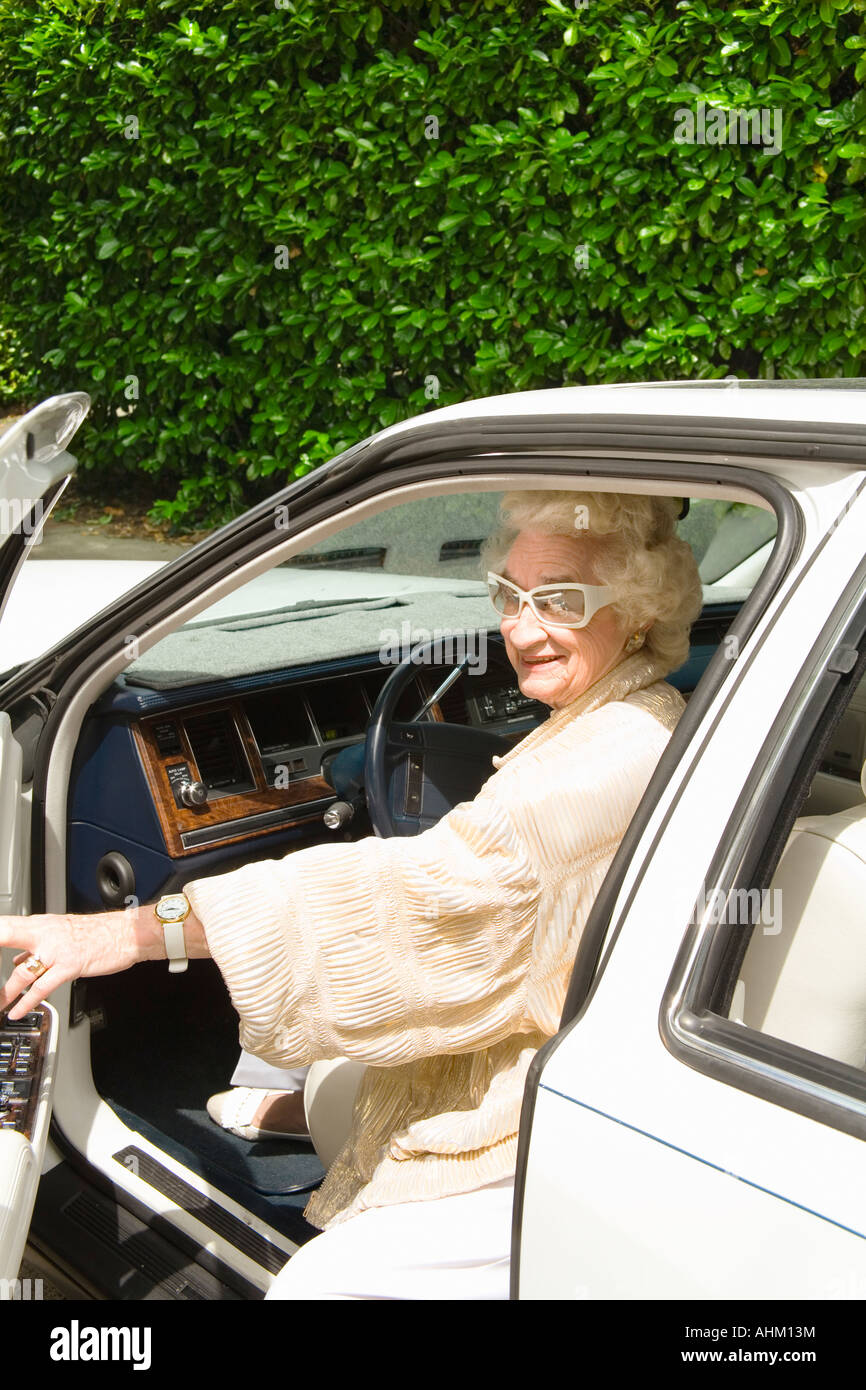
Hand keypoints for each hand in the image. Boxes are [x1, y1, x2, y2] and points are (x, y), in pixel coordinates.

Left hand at [0, 909, 143, 1019]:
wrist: (125, 933)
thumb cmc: (96, 933)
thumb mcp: (61, 933)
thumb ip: (34, 948)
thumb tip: (15, 963)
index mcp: (39, 924)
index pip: (5, 925)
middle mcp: (44, 933)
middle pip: (7, 934)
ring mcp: (56, 949)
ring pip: (22, 971)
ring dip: (5, 993)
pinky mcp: (69, 965)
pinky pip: (42, 986)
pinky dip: (27, 1001)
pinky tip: (17, 1010)